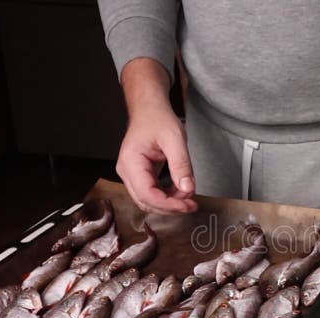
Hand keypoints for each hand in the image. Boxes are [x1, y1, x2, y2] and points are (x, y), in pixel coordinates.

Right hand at [115, 58, 197, 214]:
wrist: (149, 109)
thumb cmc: (158, 119)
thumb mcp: (175, 139)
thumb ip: (181, 165)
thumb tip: (188, 189)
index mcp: (131, 162)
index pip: (147, 194)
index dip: (169, 204)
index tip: (188, 205)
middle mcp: (126, 171)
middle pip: (146, 202)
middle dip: (170, 207)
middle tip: (192, 204)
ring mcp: (131, 175)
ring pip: (148, 201)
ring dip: (169, 203)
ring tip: (188, 196)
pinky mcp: (139, 176)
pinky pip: (152, 193)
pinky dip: (167, 197)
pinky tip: (181, 192)